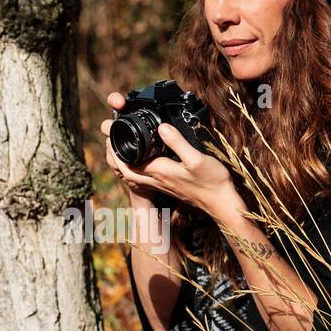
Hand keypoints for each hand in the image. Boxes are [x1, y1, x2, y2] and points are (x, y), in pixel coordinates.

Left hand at [101, 90, 242, 217]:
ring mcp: (161, 185)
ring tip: (118, 148)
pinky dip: (135, 169)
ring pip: (132, 176)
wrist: (221, 203)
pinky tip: (139, 161)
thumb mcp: (197, 158)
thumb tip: (161, 127)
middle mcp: (157, 180)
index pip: (128, 162)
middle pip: (125, 171)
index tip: (110, 134)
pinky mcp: (168, 187)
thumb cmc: (212, 182)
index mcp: (160, 171)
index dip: (115, 149)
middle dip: (113, 157)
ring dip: (122, 164)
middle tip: (109, 140)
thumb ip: (178, 142)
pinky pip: (143, 178)